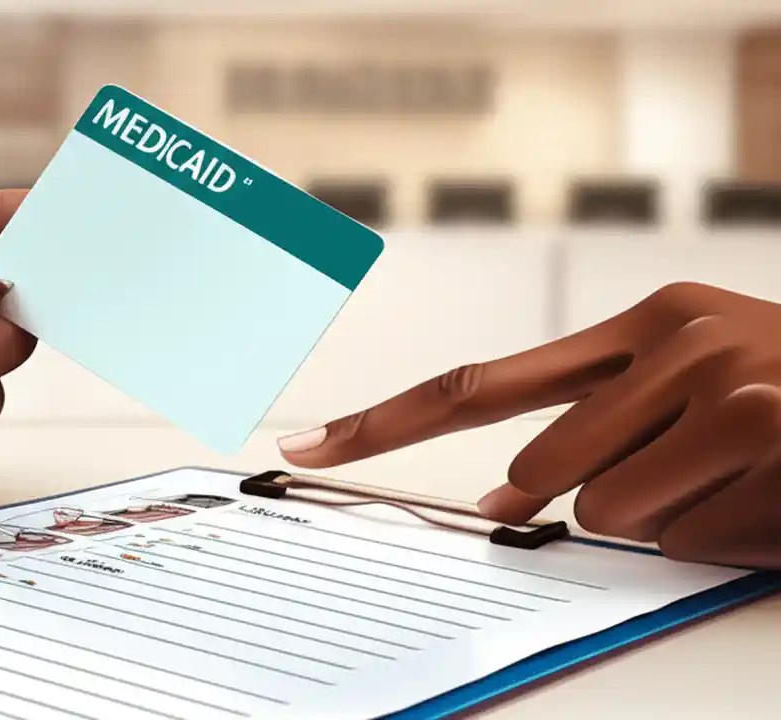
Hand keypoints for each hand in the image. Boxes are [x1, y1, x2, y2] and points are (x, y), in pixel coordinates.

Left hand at [277, 282, 780, 568]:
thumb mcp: (693, 396)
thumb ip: (590, 433)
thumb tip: (500, 506)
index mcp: (643, 324)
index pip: (479, 384)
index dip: (384, 421)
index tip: (307, 446)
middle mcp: (674, 341)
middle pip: (539, 472)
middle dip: (593, 498)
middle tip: (686, 470)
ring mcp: (721, 385)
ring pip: (599, 512)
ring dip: (661, 521)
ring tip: (739, 478)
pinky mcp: (762, 434)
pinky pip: (671, 538)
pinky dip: (713, 539)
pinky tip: (771, 494)